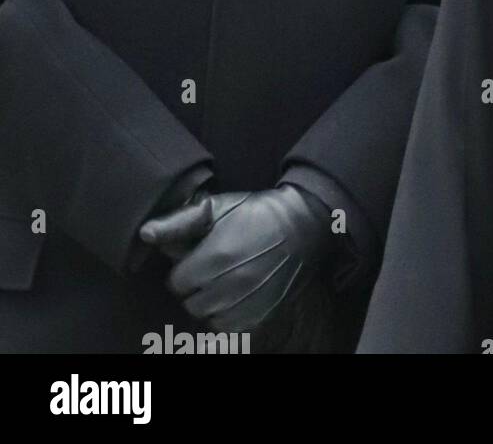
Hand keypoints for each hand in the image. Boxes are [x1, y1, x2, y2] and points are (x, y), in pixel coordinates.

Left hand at [150, 185, 334, 333]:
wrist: (303, 224)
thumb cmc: (257, 212)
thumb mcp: (218, 207)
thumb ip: (180, 222)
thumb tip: (145, 234)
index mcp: (214, 257)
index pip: (176, 282)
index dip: (186, 269)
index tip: (201, 257)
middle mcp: (228, 285)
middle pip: (191, 303)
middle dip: (198, 286)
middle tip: (217, 267)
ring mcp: (246, 304)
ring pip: (208, 318)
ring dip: (213, 303)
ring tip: (229, 281)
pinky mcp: (260, 317)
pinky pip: (228, 330)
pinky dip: (229, 317)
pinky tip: (238, 297)